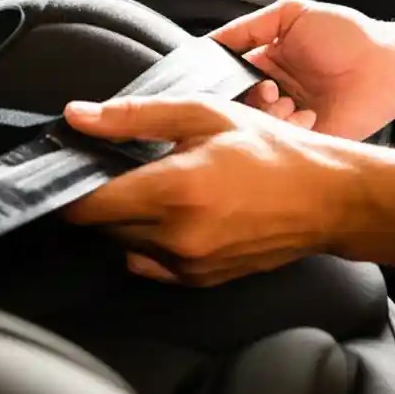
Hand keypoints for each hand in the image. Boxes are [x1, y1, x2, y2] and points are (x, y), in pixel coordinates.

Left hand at [60, 96, 354, 286]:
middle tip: (117, 166)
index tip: (69, 164)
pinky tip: (171, 212)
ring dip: (124, 218)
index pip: (86, 205)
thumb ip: (133, 116)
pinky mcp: (199, 280)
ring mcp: (187, 265)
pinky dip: (147, 239)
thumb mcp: (202, 113)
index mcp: (173, 191)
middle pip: (100, 226)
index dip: (68, 185)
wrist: (326, 198)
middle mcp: (176, 236)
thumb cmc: (270, 151)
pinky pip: (148, 262)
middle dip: (99, 196)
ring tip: (151, 186)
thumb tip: (78, 116)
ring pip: (123, 244)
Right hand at [212, 0, 394, 139]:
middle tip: (264, 88)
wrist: (386, 65)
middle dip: (242, 97)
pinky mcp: (304, 138)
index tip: (216, 77)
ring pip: (253, 122)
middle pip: (236, 101)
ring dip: (265, 112)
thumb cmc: (346, 36)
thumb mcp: (291, 14)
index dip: (220, 77)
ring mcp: (288, 116)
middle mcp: (273, 91)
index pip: (229, 74)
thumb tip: (208, 41)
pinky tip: (307, 114)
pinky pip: (279, 139)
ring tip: (284, 100)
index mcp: (267, 64)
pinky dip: (288, 127)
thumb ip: (249, 26)